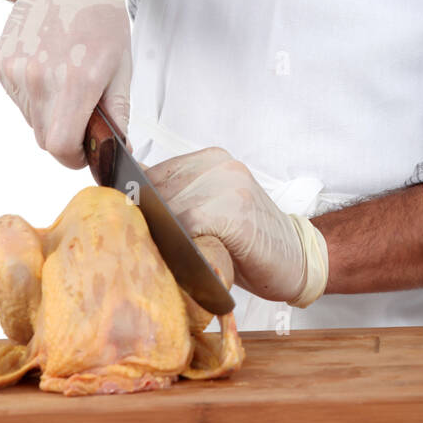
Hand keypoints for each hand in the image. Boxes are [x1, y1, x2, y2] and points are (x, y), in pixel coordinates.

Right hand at [0, 0, 131, 168]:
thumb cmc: (100, 20)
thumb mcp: (121, 66)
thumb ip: (117, 114)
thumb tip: (118, 149)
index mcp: (76, 83)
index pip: (61, 147)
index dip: (73, 158)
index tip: (82, 152)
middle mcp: (41, 79)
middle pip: (44, 138)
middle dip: (63, 137)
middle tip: (80, 113)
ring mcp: (16, 71)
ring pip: (30, 118)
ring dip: (47, 113)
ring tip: (64, 80)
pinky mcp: (1, 63)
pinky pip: (17, 97)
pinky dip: (32, 94)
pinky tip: (47, 66)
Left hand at [146, 147, 327, 305]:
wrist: (298, 257)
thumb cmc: (249, 242)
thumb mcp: (209, 211)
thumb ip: (177, 200)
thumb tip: (123, 202)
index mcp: (209, 159)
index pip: (151, 174)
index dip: (136, 205)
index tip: (129, 228)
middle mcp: (218, 164)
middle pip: (156, 192)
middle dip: (146, 223)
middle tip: (141, 252)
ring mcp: (229, 184)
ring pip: (169, 209)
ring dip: (161, 238)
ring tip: (164, 261)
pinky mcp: (236, 211)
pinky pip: (190, 225)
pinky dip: (181, 247)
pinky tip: (185, 263)